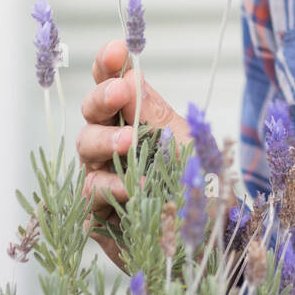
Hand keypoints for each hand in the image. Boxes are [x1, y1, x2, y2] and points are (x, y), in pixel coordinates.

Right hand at [78, 38, 190, 269]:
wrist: (210, 243)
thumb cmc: (202, 189)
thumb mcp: (185, 142)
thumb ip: (155, 112)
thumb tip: (129, 75)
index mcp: (140, 120)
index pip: (115, 83)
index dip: (108, 65)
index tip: (115, 51)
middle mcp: (117, 144)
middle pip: (91, 111)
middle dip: (101, 98)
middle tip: (119, 94)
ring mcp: (104, 177)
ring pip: (84, 147)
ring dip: (105, 141)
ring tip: (130, 145)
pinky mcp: (97, 213)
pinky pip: (89, 192)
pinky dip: (109, 187)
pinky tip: (131, 189)